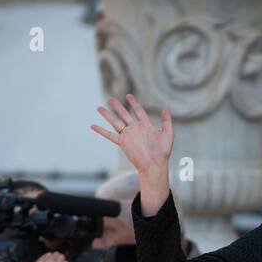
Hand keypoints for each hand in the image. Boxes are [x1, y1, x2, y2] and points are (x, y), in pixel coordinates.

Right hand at [91, 94, 172, 213]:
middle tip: (110, 98)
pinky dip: (101, 131)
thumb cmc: (162, 152)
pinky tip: (93, 126)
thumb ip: (166, 121)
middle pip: (124, 114)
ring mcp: (128, 135)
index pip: (139, 111)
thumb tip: (165, 107)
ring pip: (115, 122)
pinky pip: (110, 135)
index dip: (134, 103)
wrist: (154, 165)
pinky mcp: (123, 143)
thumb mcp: (168, 134)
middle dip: (117, 106)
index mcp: (146, 126)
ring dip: (107, 115)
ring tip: (99, 107)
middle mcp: (136, 129)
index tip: (128, 96)